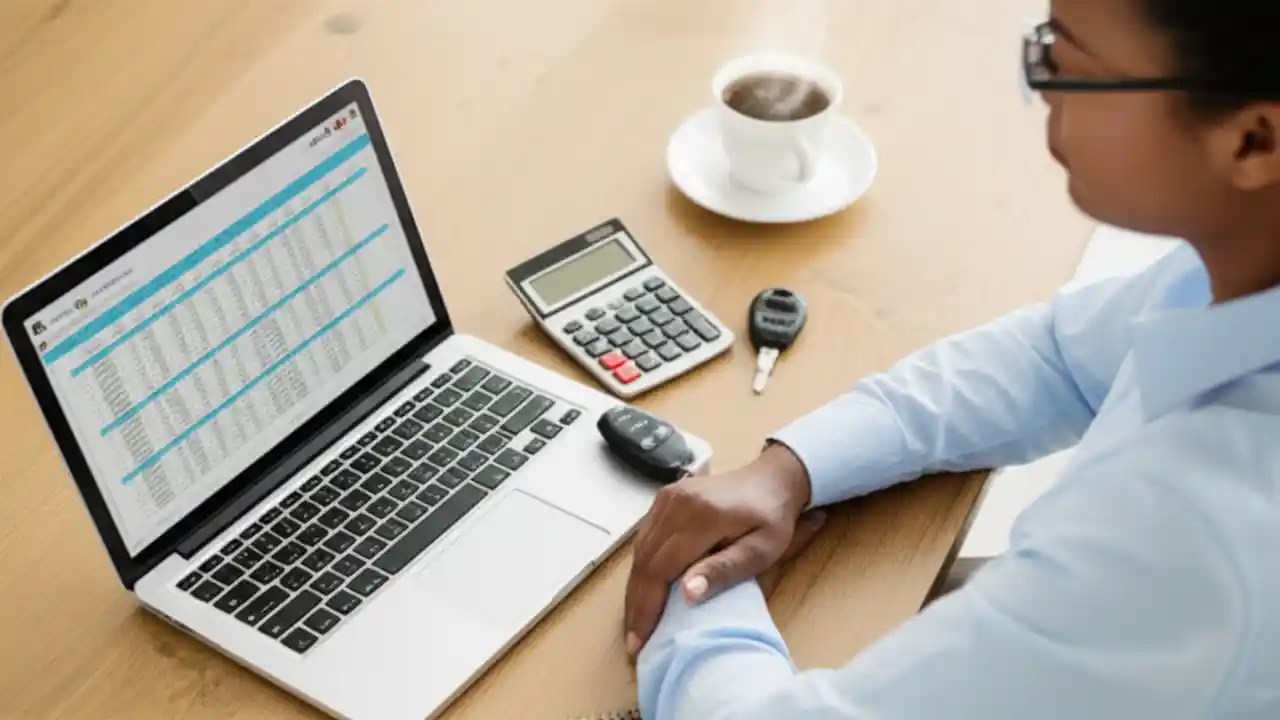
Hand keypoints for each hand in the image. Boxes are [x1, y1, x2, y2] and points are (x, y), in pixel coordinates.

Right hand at [624, 444, 824, 657]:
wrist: (771, 480)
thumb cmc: (771, 519)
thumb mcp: (761, 550)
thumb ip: (725, 570)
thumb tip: (687, 593)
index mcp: (701, 516)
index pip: (661, 568)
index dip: (648, 607)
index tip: (641, 640)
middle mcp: (676, 503)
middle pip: (644, 561)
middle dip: (636, 605)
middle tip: (633, 641)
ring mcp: (667, 498)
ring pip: (640, 550)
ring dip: (635, 589)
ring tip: (636, 623)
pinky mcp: (664, 499)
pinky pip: (645, 538)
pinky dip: (641, 568)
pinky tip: (643, 591)